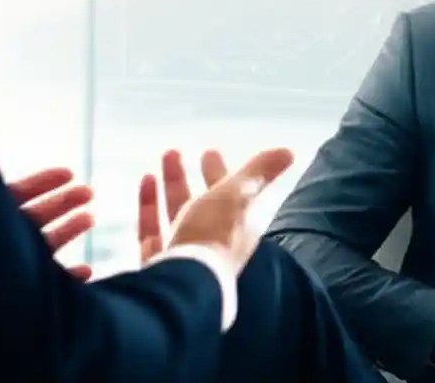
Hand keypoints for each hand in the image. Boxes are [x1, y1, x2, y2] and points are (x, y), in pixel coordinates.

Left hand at [8, 167, 94, 280]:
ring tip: (89, 218)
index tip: (69, 173)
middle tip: (89, 192)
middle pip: (33, 218)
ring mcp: (7, 272)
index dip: (41, 183)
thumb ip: (6, 199)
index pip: (12, 196)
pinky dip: (68, 277)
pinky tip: (87, 270)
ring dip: (67, 230)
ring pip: (42, 246)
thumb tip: (13, 173)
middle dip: (62, 202)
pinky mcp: (20, 298)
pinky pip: (46, 286)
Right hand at [137, 147, 293, 275]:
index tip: (208, 151)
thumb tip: (289, 151)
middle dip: (185, 179)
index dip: (219, 172)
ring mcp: (183, 256)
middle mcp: (211, 243)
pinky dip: (148, 209)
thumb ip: (259, 173)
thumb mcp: (239, 196)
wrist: (182, 283)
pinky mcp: (158, 266)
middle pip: (197, 207)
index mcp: (235, 228)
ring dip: (166, 190)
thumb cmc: (213, 236)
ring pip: (173, 219)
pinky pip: (151, 234)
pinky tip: (145, 187)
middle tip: (172, 152)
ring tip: (153, 168)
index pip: (228, 196)